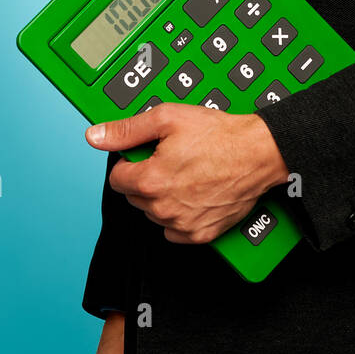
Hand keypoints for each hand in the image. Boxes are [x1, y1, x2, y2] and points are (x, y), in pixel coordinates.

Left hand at [85, 102, 289, 243]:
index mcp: (149, 180)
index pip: (117, 179)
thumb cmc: (219, 136)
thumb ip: (127, 130)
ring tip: (187, 174)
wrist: (258, 153)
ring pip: (154, 213)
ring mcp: (182, 223)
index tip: (149, 154)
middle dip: (146, 179)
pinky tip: (194, 194)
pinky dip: (179, 215)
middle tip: (172, 160)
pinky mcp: (200, 234)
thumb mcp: (167, 118)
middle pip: (135, 197)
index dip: (131, 162)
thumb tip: (96, 136)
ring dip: (163, 197)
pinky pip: (175, 230)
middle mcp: (163, 207)